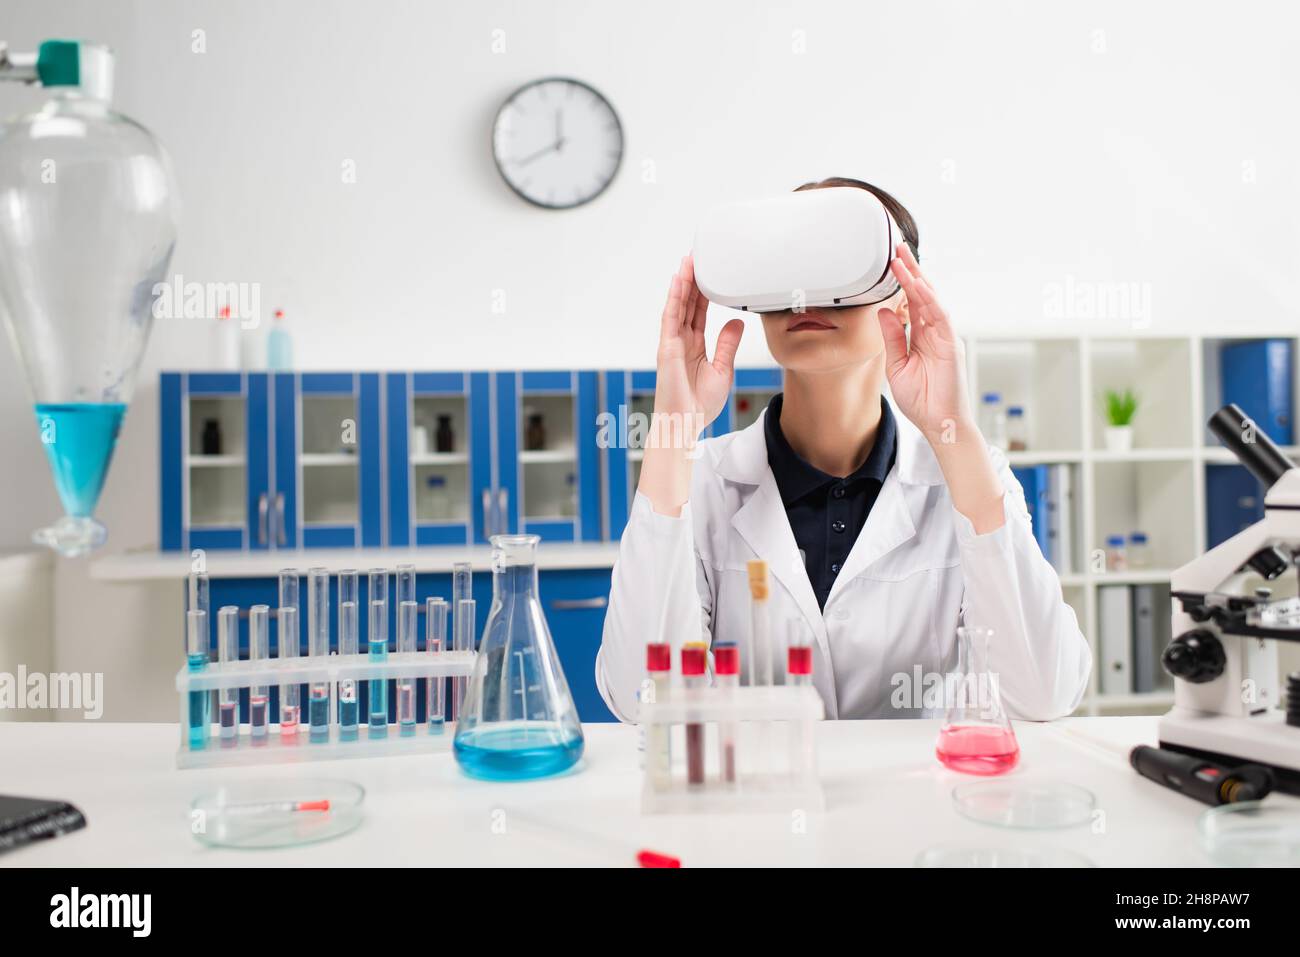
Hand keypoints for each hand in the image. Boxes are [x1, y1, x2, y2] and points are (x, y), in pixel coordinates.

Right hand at [653, 255, 744, 438]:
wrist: (685, 425)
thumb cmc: (699, 406)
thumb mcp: (723, 369)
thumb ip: (727, 344)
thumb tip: (735, 323)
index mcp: (694, 346)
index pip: (699, 312)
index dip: (703, 291)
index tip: (709, 272)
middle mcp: (681, 341)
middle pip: (688, 303)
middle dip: (693, 280)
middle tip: (698, 257)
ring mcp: (672, 343)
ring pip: (678, 305)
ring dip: (683, 282)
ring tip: (689, 261)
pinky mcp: (667, 348)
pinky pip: (671, 317)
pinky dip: (674, 298)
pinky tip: (679, 281)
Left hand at [877, 244, 974, 442]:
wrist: (938, 423)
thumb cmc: (921, 399)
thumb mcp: (896, 365)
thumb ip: (892, 338)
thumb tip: (883, 312)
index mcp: (921, 336)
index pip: (911, 302)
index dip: (901, 282)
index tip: (890, 263)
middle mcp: (934, 331)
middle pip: (922, 294)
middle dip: (910, 270)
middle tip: (896, 247)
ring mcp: (944, 336)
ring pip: (931, 299)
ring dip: (916, 278)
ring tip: (902, 259)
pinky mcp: (950, 344)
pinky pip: (939, 316)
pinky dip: (929, 299)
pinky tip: (917, 285)